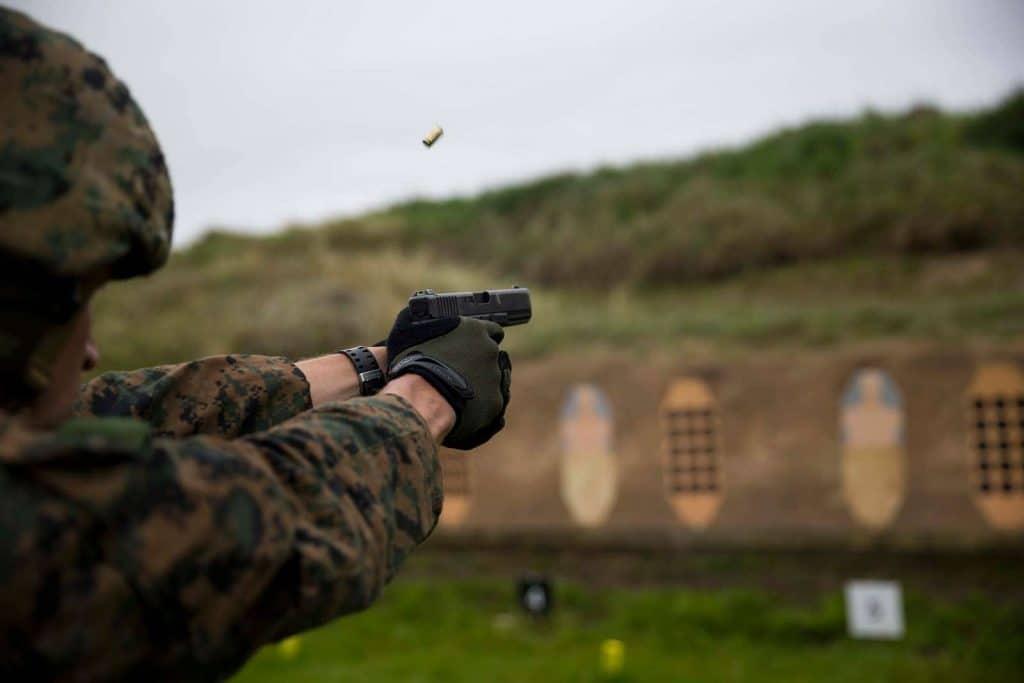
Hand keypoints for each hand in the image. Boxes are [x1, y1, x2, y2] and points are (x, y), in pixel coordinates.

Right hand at [386, 310, 510, 449]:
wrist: (422, 399)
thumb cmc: (413, 364)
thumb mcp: (410, 330)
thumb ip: (422, 319)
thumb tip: (417, 312)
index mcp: (475, 330)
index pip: (492, 330)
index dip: (482, 339)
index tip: (473, 347)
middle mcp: (490, 351)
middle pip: (492, 356)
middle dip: (479, 363)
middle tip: (459, 373)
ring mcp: (495, 377)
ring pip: (493, 380)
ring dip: (481, 384)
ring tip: (460, 392)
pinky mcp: (495, 402)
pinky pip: (491, 402)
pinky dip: (481, 405)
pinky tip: (464, 407)